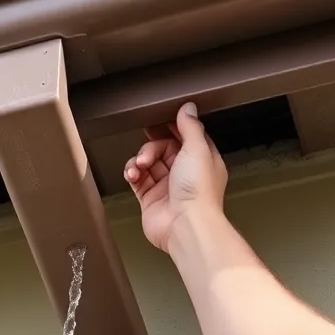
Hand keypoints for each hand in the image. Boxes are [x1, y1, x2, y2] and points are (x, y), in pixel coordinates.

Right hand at [125, 101, 227, 252]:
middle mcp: (186, 173)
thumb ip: (191, 126)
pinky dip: (132, 173)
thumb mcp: (197, 148)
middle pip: (163, 148)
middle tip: (148, 145)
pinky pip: (137, 179)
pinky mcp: (151, 198)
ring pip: (148, 162)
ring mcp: (167, 187)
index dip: (172, 128)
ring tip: (141, 165)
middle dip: (152, 145)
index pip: (186, 137)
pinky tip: (133, 174)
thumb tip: (188, 108)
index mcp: (202, 160)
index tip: (159, 121)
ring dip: (140, 159)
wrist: (185, 225)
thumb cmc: (198, 192)